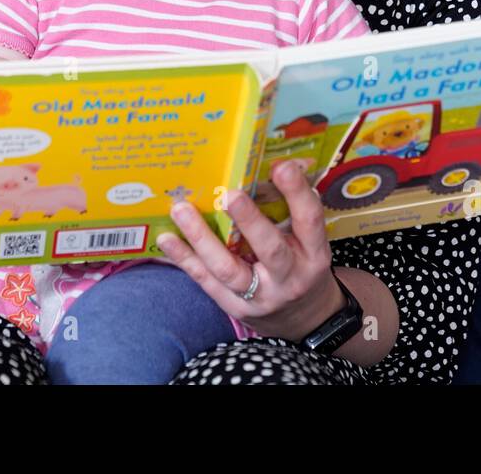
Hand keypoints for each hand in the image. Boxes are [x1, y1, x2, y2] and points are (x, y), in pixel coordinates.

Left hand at [155, 159, 344, 340]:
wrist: (302, 319)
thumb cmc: (300, 265)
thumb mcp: (308, 241)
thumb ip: (292, 209)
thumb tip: (271, 162)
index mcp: (313, 254)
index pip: (309, 221)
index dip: (297, 193)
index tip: (282, 166)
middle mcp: (289, 277)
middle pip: (270, 249)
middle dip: (249, 221)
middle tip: (229, 194)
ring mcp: (261, 296)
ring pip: (228, 269)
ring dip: (202, 238)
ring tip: (182, 210)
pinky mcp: (235, 308)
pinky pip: (206, 281)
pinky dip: (185, 259)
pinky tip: (167, 239)